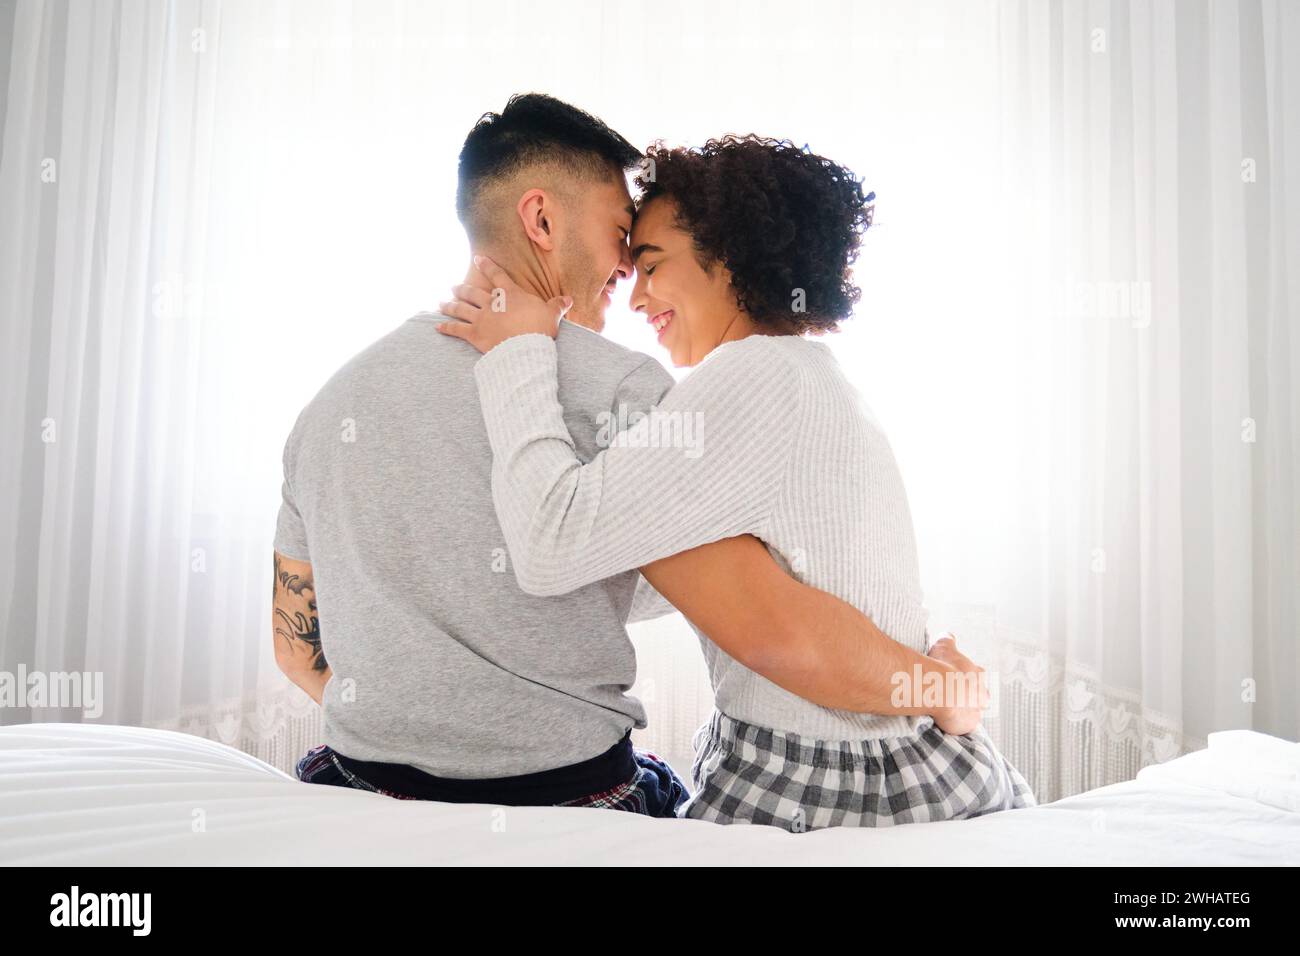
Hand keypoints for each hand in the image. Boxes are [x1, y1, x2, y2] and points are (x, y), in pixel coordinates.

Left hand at [437, 255, 571, 353]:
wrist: (526, 348)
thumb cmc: (540, 329)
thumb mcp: (552, 314)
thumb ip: (557, 305)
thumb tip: (568, 300)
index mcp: (510, 295)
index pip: (496, 275)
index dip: (486, 265)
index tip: (477, 258)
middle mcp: (492, 303)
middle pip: (473, 293)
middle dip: (462, 289)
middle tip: (454, 287)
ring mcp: (481, 318)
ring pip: (461, 309)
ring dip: (450, 305)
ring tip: (441, 303)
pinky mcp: (474, 335)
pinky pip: (457, 330)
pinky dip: (446, 328)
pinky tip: (437, 327)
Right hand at [926, 633, 989, 735]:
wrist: (944, 690)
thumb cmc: (944, 666)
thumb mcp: (944, 645)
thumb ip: (947, 639)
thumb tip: (947, 634)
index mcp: (977, 674)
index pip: (978, 674)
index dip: (968, 676)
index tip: (958, 676)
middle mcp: (981, 693)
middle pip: (982, 695)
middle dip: (972, 696)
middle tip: (957, 696)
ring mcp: (976, 710)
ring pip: (974, 712)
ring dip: (965, 712)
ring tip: (952, 712)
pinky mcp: (968, 725)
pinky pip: (964, 726)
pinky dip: (956, 724)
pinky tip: (946, 723)